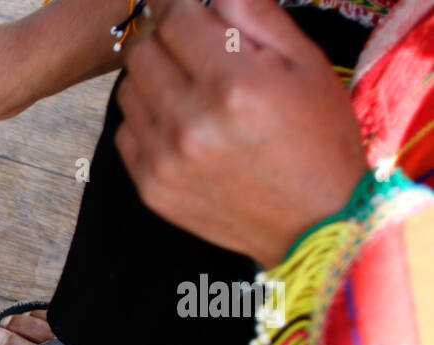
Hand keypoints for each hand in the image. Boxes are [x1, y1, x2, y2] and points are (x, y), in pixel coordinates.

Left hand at [115, 0, 367, 266]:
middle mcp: (190, 123)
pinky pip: (125, 131)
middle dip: (164, 39)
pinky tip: (182, 125)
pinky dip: (147, 119)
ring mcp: (164, 160)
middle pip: (142, 51)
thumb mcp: (305, 63)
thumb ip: (254, 13)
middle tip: (193, 48)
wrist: (314, 223)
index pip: (174, 18)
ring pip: (128, 90)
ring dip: (152, 78)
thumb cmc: (318, 136)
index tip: (188, 7)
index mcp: (233, 85)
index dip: (179, 4)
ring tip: (189, 88)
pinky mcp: (150, 188)